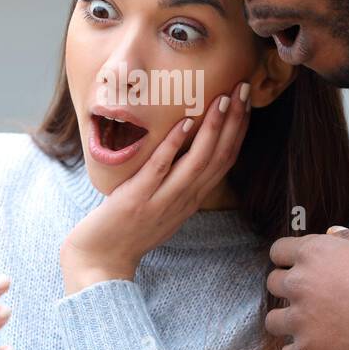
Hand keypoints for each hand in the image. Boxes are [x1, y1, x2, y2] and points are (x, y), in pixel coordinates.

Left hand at [60, 80, 250, 294]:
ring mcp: (162, 200)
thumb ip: (174, 181)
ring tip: (223, 99)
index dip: (239, 130)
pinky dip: (174, 145)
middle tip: (244, 89)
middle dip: (235, 121)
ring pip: (197, 162)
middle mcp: (184, 199)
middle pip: (219, 157)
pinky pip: (160, 169)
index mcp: (192, 198)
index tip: (245, 101)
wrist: (102, 261)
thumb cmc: (128, 229)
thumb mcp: (162, 204)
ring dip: (213, 128)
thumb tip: (180, 144)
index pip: (225, 160)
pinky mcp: (138, 199)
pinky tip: (184, 122)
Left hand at [264, 227, 348, 349]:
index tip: (296, 267)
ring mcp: (300, 319)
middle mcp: (299, 284)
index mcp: (313, 253)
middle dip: (288, 289)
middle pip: (272, 283)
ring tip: (308, 326)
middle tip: (308, 297)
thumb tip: (332, 233)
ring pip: (273, 320)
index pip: (278, 251)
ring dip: (288, 322)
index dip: (287, 259)